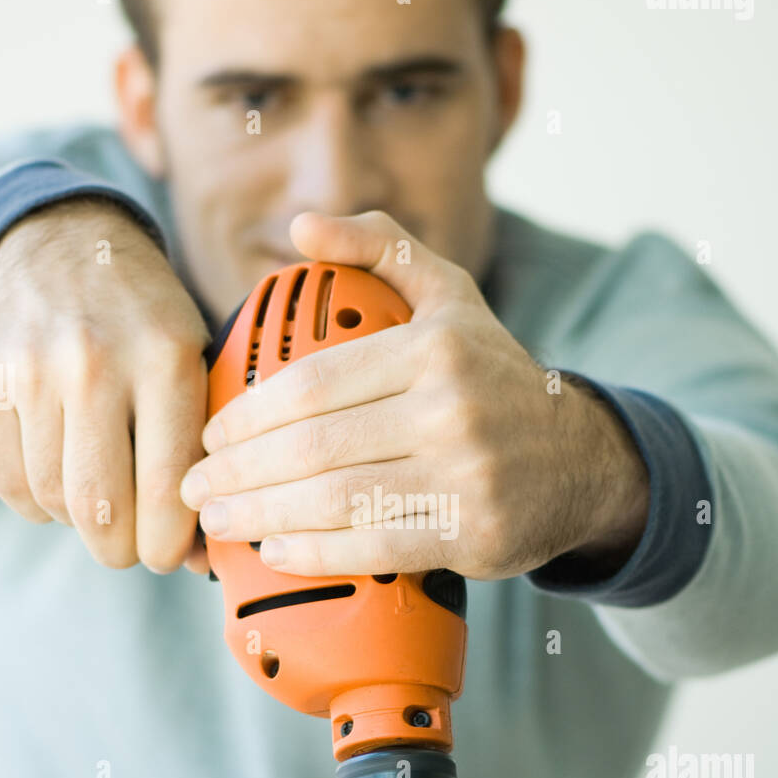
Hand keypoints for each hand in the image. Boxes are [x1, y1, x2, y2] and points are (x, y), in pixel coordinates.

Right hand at [0, 198, 209, 572]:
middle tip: (130, 548)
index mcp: (165, 356)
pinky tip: (58, 483)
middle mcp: (96, 363)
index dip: (170, 542)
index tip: (171, 553)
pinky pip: (11, 482)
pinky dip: (37, 503)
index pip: (169, 485)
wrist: (59, 237)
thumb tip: (208, 549)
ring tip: (98, 504)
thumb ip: (204, 443)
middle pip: (103, 508)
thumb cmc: (142, 312)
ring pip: (54, 500)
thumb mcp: (192, 354)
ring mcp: (32, 372)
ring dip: (78, 522)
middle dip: (121, 549)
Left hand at [180, 210, 648, 580]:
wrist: (581, 460)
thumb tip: (302, 225)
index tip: (212, 435)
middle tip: (196, 486)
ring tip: (220, 520)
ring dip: (262, 516)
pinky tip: (277, 550)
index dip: (248, 414)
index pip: (313, 383)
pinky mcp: (474, 534)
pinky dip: (316, 552)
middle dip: (239, 472)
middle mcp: (452, 409)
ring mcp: (466, 477)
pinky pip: (375, 548)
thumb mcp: (451, 297)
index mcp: (433, 348)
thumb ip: (380, 250)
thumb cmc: (494, 376)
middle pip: (313, 446)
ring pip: (336, 500)